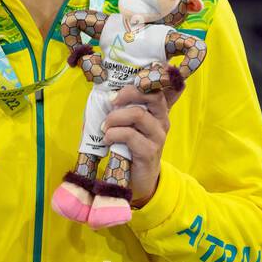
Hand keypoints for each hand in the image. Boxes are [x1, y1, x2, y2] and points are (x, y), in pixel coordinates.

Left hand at [101, 81, 182, 204]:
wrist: (139, 180)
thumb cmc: (128, 148)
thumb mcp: (125, 126)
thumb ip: (119, 110)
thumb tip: (100, 96)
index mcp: (157, 111)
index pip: (156, 88)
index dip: (140, 81)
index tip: (119, 87)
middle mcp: (162, 120)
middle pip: (151, 95)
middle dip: (127, 93)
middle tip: (111, 102)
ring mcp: (158, 136)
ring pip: (138, 115)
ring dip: (115, 118)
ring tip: (104, 127)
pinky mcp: (150, 151)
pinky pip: (130, 135)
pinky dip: (114, 134)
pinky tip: (107, 139)